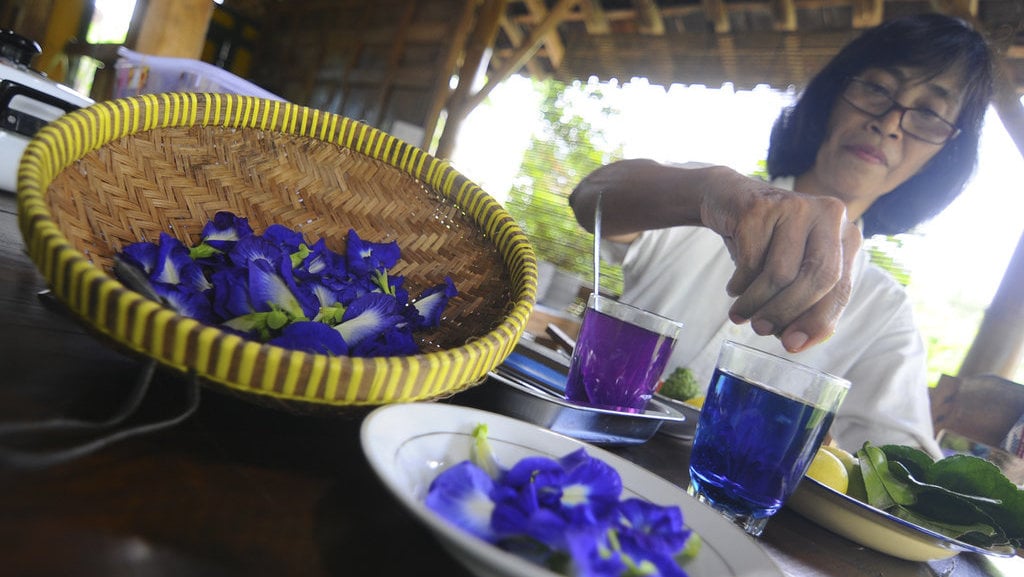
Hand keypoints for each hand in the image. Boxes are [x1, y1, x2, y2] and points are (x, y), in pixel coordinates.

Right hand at [698, 167, 860, 352]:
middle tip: (761, 331)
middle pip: (818, 278)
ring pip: (780, 274)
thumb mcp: (794, 267)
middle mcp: (830, 215)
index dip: (818, 321)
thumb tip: (795, 341)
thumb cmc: (767, 242)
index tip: (793, 345)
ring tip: (740, 315)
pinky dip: (739, 284)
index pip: (841, 288)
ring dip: (755, 303)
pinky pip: (750, 261)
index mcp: (846, 235)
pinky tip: (734, 288)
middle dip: (786, 312)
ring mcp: (796, 206)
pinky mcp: (762, 207)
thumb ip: (805, 300)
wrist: (730, 200)